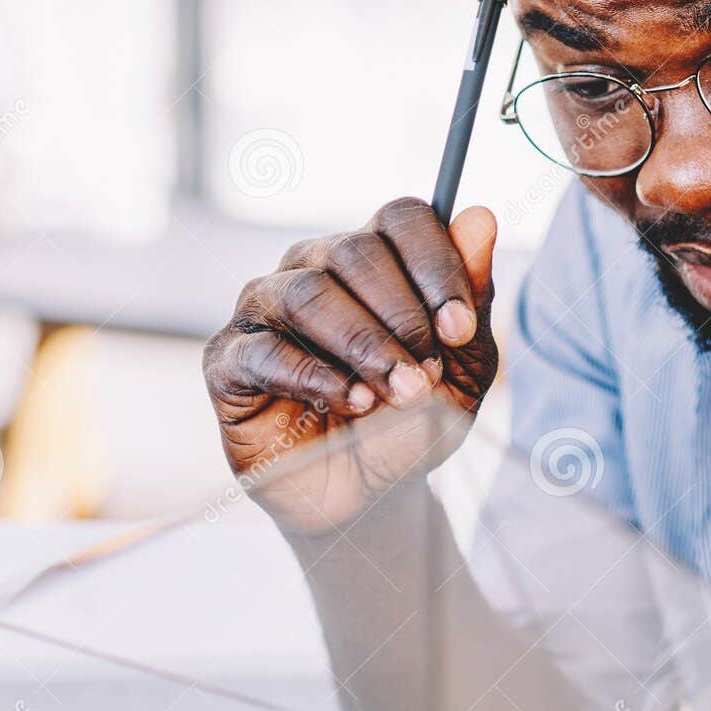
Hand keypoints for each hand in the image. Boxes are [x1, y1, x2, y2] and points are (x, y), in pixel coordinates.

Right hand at [203, 198, 498, 529]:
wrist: (369, 492)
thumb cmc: (413, 419)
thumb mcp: (464, 368)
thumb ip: (472, 297)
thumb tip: (481, 217)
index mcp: (375, 258)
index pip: (402, 218)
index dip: (437, 266)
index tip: (459, 328)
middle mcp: (314, 267)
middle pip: (356, 251)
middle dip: (403, 317)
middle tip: (427, 373)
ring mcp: (265, 310)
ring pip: (308, 292)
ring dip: (364, 345)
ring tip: (396, 392)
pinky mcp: (229, 360)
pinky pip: (264, 350)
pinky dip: (314, 376)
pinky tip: (350, 402)